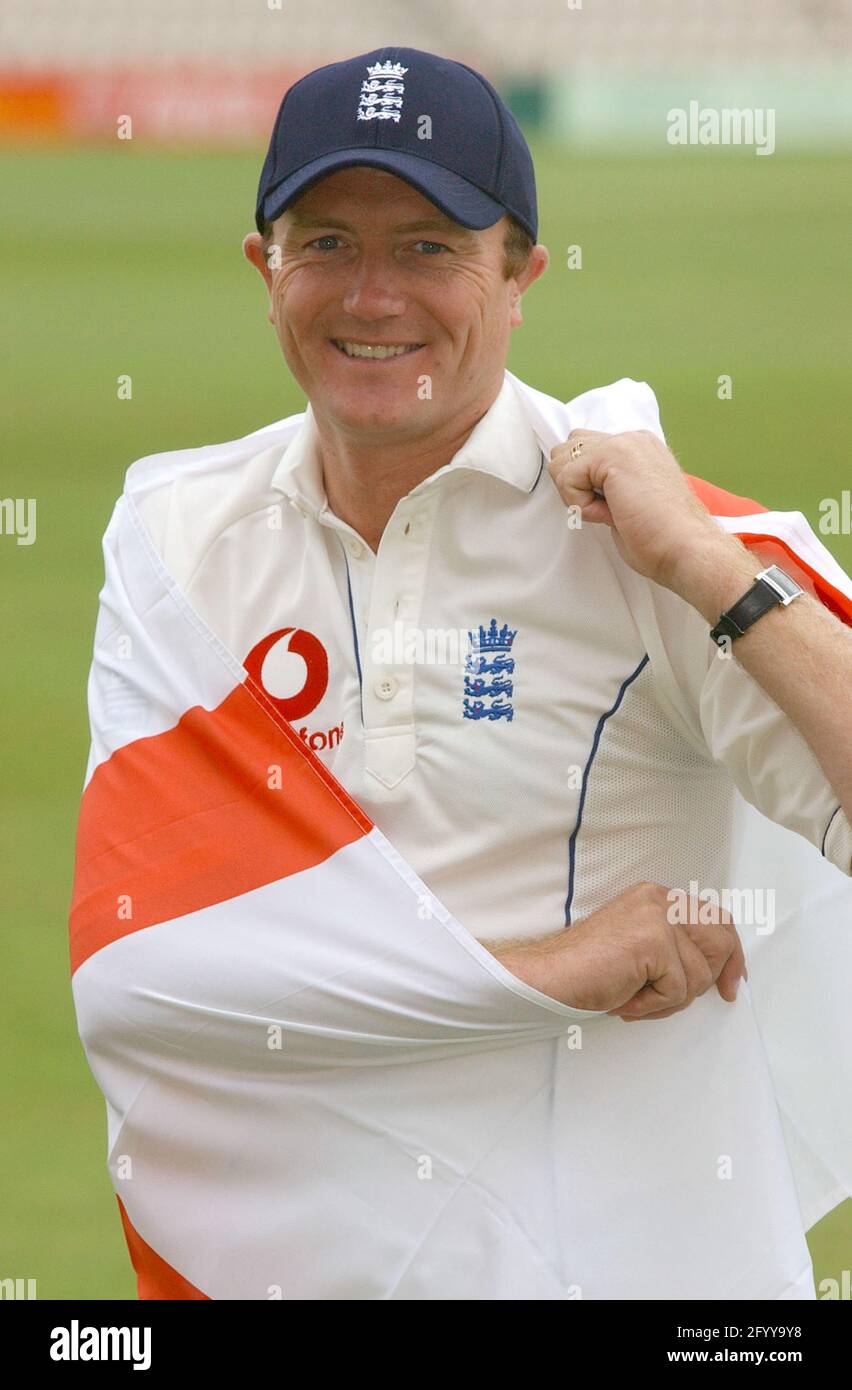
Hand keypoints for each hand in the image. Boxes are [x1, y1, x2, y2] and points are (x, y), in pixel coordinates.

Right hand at [498, 881, 746, 1020]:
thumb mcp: (643, 951)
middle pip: (721, 939)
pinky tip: (626, 999)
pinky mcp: (652, 940)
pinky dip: (654, 1005)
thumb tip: (720, 973)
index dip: (731, 955)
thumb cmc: (590, 973)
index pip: (717, 918)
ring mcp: (657, 916)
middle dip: (709, 979)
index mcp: (657, 897)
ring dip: (669, 1000)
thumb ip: (676, 948)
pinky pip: (678, 989)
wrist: (551, 978)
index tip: (732, 985)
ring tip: (634, 998)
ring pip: (700, 974)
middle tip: (673, 999)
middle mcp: (660, 898)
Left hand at [547, 428, 726, 594]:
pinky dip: (581, 506)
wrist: (685, 548)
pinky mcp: (612, 455)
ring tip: (611, 512)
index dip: (583, 484)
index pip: (585, 450)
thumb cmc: (662, 538)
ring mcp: (623, 443)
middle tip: (605, 510)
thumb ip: (606, 485)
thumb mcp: (627, 501)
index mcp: (638, 449)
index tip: (612, 509)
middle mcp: (631, 440)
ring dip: (576, 494)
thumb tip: (577, 485)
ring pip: (562, 461)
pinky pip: (567, 479)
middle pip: (569, 448)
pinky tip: (611, 514)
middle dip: (573, 484)